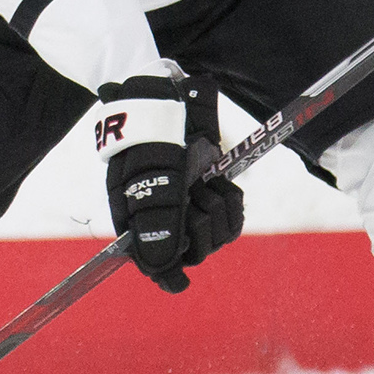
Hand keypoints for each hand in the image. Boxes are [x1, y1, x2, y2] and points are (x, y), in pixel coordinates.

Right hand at [96, 74, 244, 292]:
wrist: (172, 100)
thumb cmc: (152, 138)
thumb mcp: (151, 180)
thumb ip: (156, 226)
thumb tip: (160, 271)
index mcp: (139, 222)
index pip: (156, 265)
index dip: (170, 271)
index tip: (181, 273)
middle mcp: (167, 220)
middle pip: (194, 253)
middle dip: (201, 225)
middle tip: (194, 193)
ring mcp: (192, 207)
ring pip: (217, 236)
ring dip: (217, 207)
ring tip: (206, 181)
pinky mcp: (214, 194)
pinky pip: (233, 218)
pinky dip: (232, 201)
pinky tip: (222, 182)